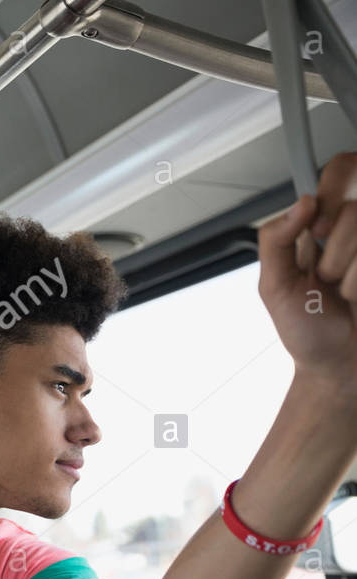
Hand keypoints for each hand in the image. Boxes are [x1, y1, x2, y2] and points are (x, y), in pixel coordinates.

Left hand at [257, 152, 356, 393]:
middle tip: (326, 279)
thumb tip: (303, 202)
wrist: (338, 365)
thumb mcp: (273, 285)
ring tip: (344, 293)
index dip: (332, 189)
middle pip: (352, 210)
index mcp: (323, 226)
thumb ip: (275, 240)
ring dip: (348, 273)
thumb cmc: (306, 329)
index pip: (342, 170)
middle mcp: (354, 230)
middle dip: (332, 254)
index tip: (315, 228)